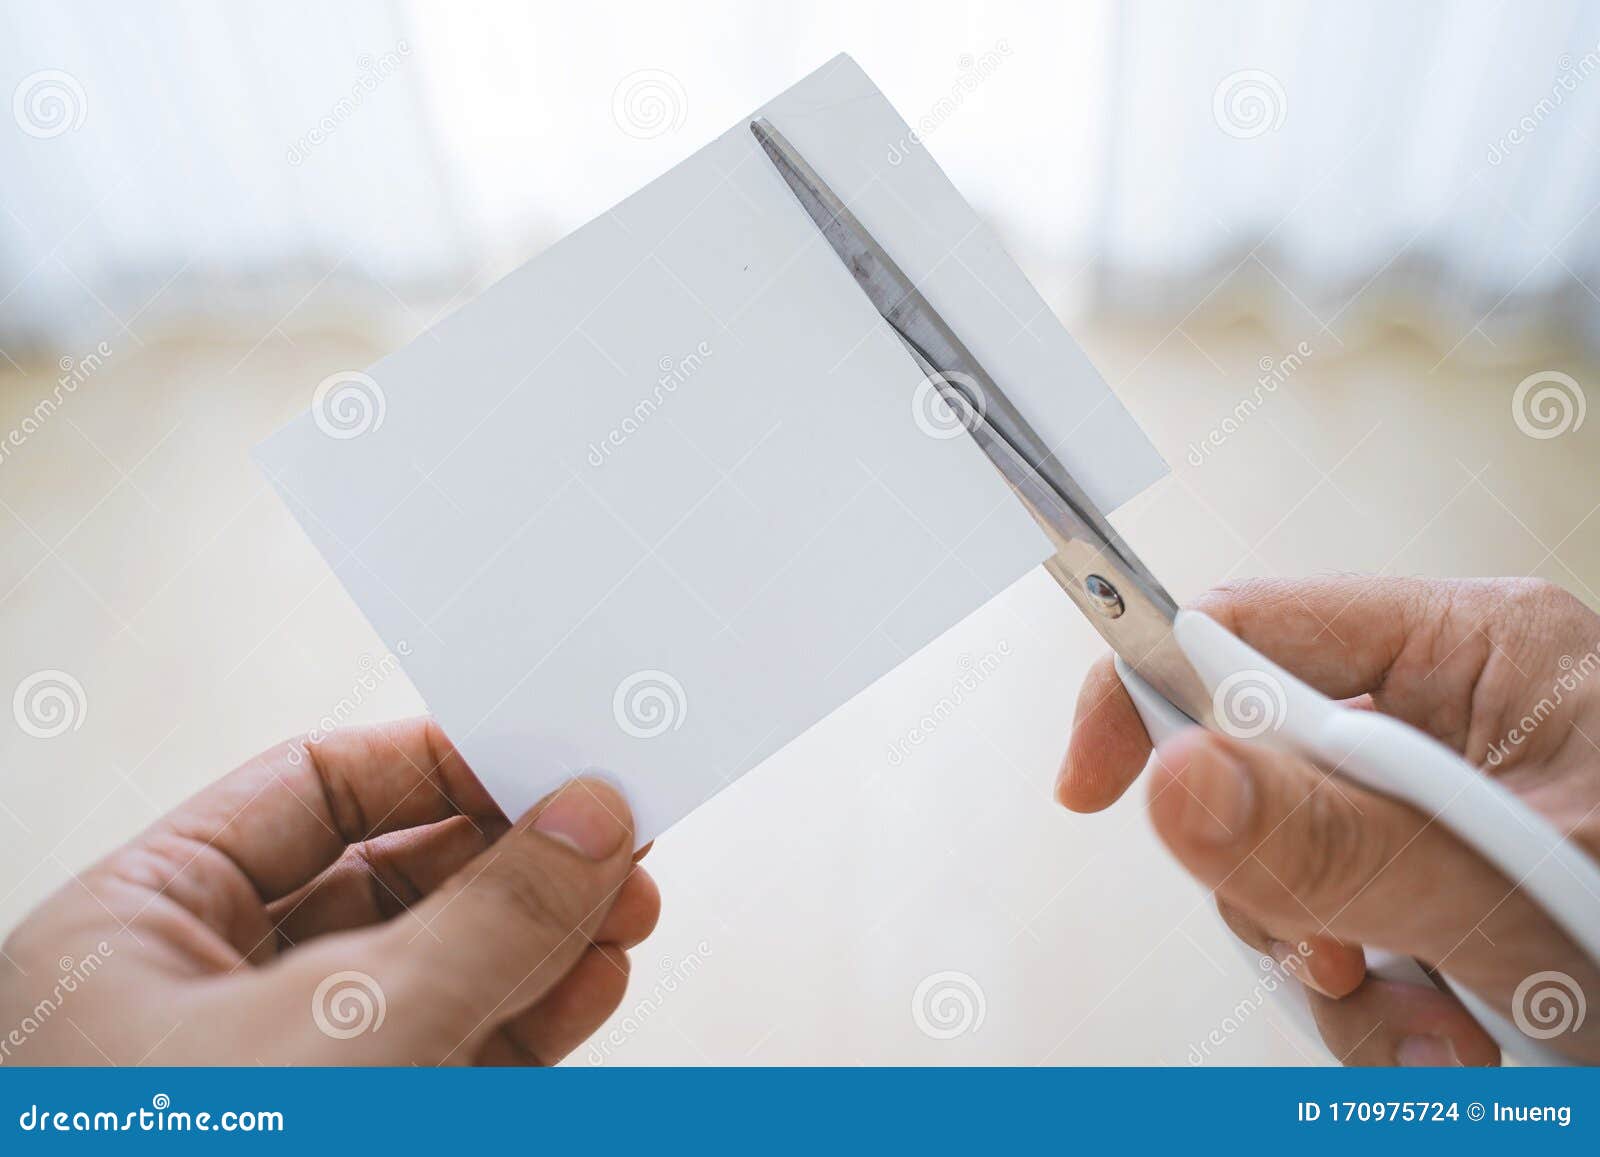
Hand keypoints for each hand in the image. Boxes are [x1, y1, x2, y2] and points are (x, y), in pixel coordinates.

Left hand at [0, 719, 658, 1064]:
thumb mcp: (353, 1033)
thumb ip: (487, 917)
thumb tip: (590, 818)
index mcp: (137, 929)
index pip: (307, 792)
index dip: (436, 762)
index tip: (547, 755)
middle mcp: (199, 995)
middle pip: (386, 879)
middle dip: (512, 856)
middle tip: (613, 833)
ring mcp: (276, 1076)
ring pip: (430, 969)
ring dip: (537, 934)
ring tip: (628, 902)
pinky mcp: (341, 1131)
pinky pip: (447, 1051)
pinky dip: (525, 1016)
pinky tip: (594, 976)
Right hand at [1059, 577, 1599, 1065]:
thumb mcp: (1520, 895)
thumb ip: (1345, 842)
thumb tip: (1174, 781)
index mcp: (1480, 650)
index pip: (1249, 627)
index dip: (1153, 696)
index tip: (1092, 787)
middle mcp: (1454, 710)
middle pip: (1258, 763)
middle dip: (1281, 885)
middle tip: (1346, 963)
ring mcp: (1446, 798)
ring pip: (1292, 863)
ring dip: (1337, 970)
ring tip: (1436, 1041)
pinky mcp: (1445, 876)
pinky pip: (1343, 925)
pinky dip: (1373, 1004)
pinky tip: (1445, 1046)